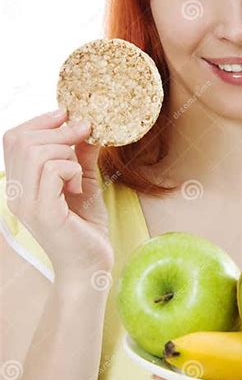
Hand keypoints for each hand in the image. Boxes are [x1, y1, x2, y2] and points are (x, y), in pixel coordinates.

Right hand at [3, 108, 113, 279]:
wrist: (91, 265)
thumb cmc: (86, 226)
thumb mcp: (84, 180)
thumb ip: (81, 154)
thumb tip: (85, 124)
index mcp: (19, 183)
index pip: (13, 138)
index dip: (38, 121)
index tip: (66, 115)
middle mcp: (15, 193)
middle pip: (22, 140)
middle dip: (58, 131)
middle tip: (83, 135)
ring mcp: (26, 204)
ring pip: (37, 153)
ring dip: (67, 154)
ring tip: (78, 174)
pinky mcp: (44, 213)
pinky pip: (52, 171)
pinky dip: (72, 170)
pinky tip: (78, 186)